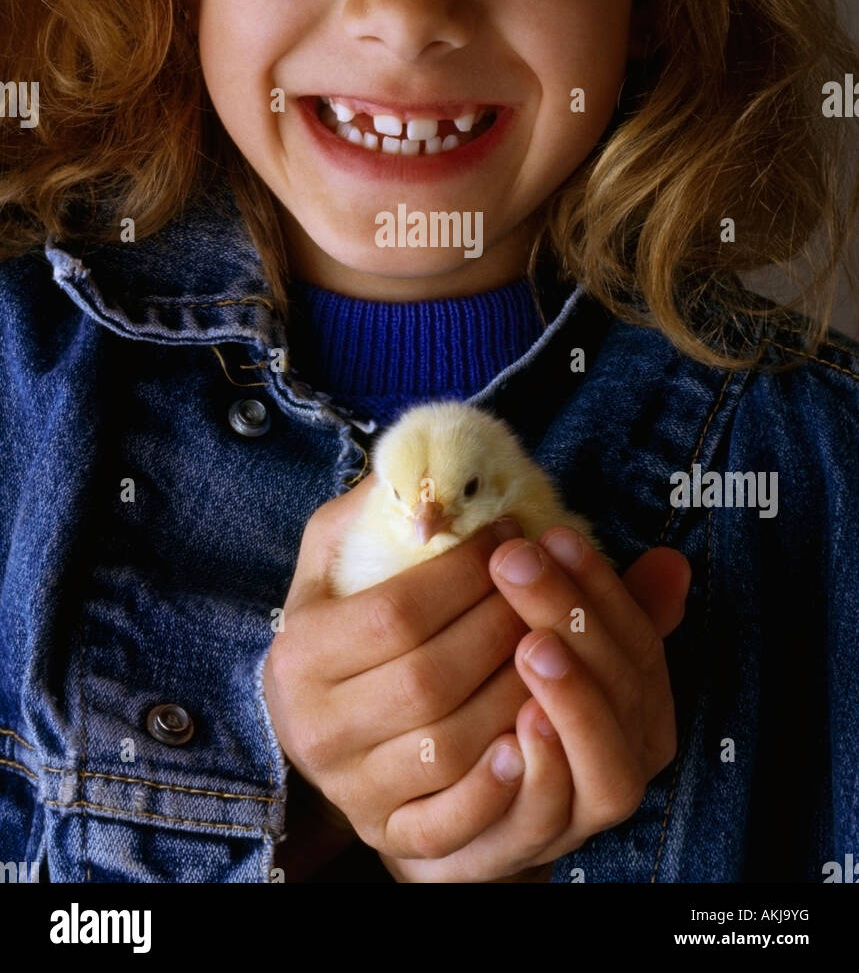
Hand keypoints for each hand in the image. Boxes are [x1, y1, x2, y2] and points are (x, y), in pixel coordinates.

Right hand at [264, 477, 539, 866]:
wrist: (323, 716)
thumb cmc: (346, 615)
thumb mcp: (340, 552)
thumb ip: (378, 505)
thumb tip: (429, 463)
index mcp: (300, 650)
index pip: (398, 612)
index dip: (466, 574)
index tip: (512, 537)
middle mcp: (313, 725)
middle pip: (428, 679)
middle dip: (501, 630)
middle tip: (546, 592)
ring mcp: (347, 786)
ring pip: (446, 746)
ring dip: (513, 696)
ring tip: (556, 651)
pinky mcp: (384, 831)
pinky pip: (445, 820)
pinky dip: (495, 785)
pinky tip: (533, 737)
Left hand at [379, 527, 690, 881]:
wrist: (427, 801)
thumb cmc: (494, 697)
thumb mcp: (548, 641)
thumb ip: (594, 603)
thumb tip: (670, 560)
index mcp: (638, 712)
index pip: (640, 642)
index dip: (601, 586)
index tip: (555, 532)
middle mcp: (619, 769)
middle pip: (622, 696)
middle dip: (576, 622)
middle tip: (519, 564)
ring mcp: (569, 820)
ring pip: (603, 777)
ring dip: (574, 706)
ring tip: (532, 647)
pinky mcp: (503, 854)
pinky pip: (530, 832)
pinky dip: (527, 784)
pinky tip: (508, 732)